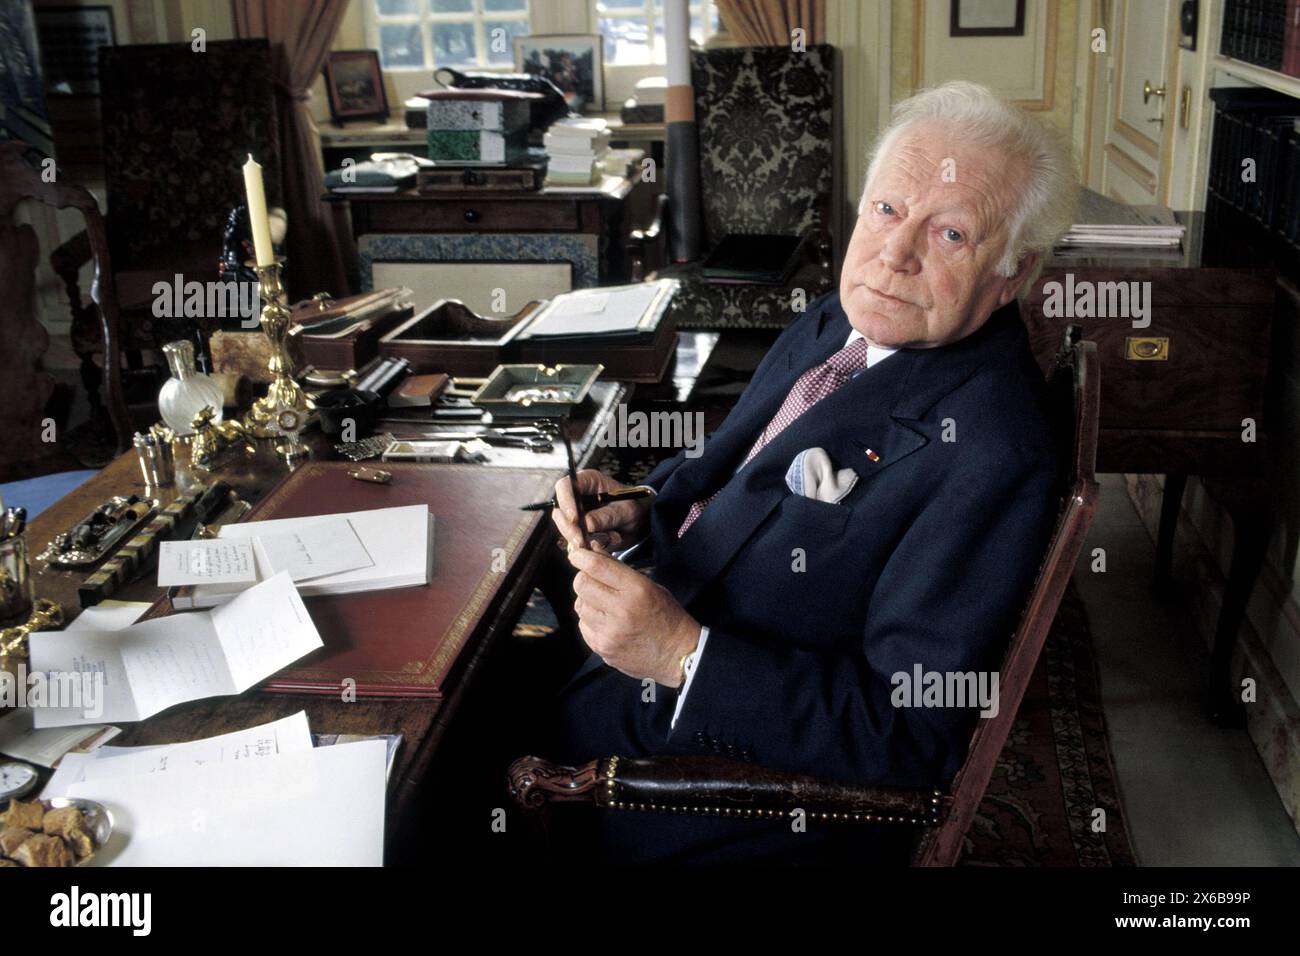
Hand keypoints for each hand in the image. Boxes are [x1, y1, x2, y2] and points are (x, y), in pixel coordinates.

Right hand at [552, 469, 651, 551]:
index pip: (565, 486)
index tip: (574, 518)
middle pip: (561, 511)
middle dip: (570, 528)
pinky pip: (576, 541)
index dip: (566, 501)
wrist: (641, 521)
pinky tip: (610, 541)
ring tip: (612, 537)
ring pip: (566, 529)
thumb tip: (586, 524)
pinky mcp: (579, 530)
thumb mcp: (626, 510)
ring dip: (584, 539)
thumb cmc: (635, 507)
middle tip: (582, 540)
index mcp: (588, 481)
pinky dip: (591, 545)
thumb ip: (607, 516)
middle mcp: (578, 496)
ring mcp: (577, 514)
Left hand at [568, 547, 699, 686]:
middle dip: (583, 577)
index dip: (581, 557)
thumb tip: (593, 551)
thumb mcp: (649, 586)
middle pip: (582, 584)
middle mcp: (620, 610)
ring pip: (579, 605)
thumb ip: (620, 569)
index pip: (597, 566)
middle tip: (591, 579)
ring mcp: (609, 632)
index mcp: (636, 590)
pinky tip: (604, 621)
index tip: (577, 555)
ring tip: (602, 603)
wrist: (677, 655)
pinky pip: (583, 626)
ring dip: (586, 600)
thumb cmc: (666, 616)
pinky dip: (589, 620)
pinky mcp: (602, 648)